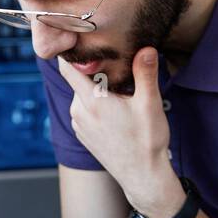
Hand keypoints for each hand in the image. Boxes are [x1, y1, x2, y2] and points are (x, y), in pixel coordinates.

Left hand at [57, 49, 183, 217]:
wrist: (142, 177)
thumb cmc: (147, 142)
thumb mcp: (150, 104)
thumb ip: (145, 73)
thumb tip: (146, 48)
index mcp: (92, 102)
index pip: (68, 68)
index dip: (70, 53)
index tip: (79, 40)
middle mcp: (79, 112)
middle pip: (79, 80)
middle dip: (95, 72)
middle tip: (118, 70)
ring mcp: (79, 125)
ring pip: (82, 95)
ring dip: (97, 90)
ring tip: (121, 94)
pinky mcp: (83, 134)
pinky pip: (84, 110)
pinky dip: (96, 105)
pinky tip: (116, 111)